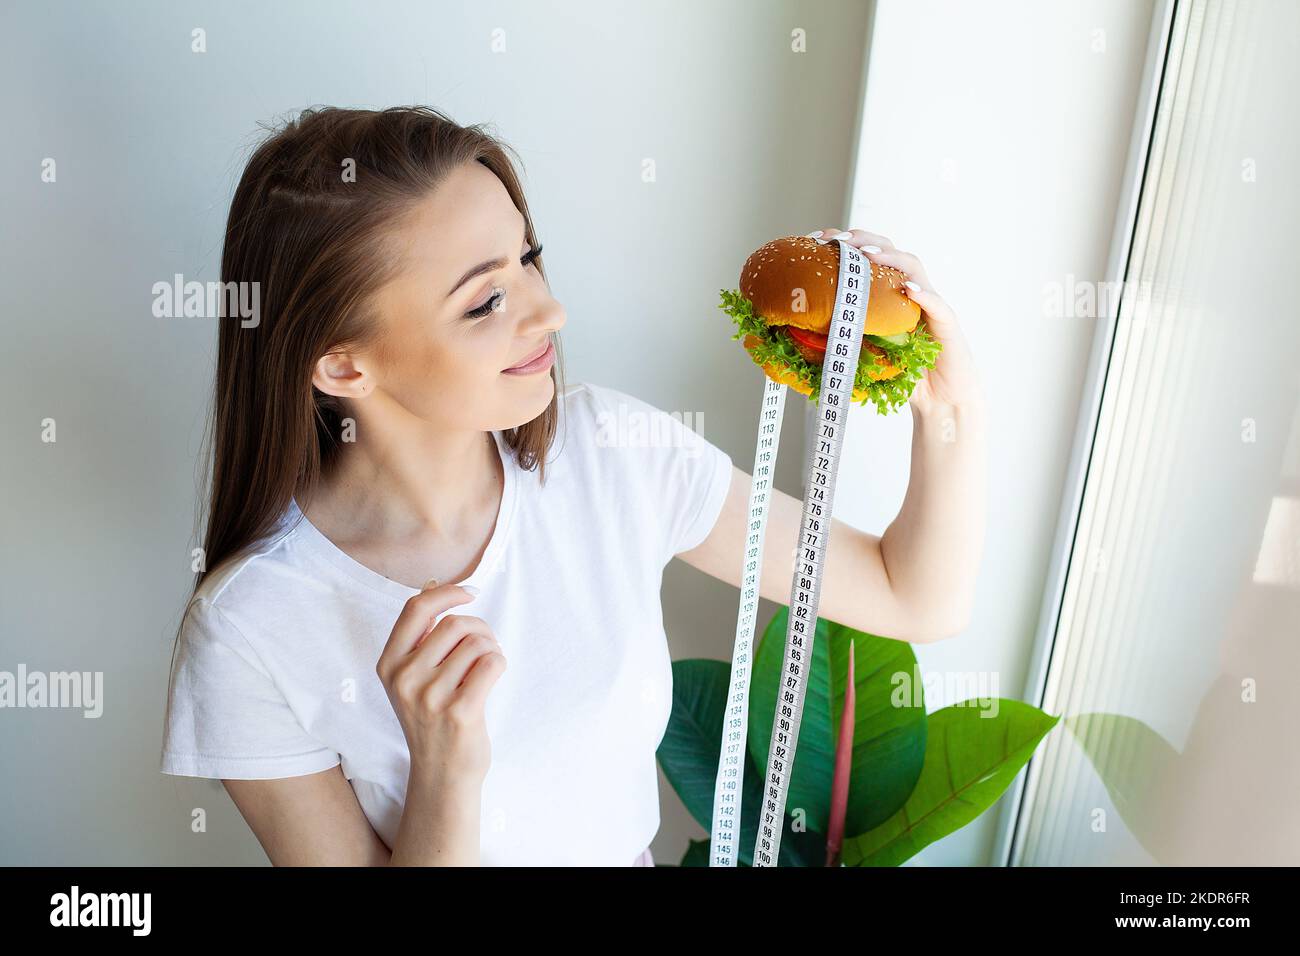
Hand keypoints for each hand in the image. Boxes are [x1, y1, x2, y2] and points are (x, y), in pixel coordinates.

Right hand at [375, 583, 506, 783]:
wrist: (440, 775)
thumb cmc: (432, 718)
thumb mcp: (411, 677)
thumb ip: (421, 637)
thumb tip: (436, 586)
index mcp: (389, 664)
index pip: (416, 608)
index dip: (447, 592)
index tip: (469, 593)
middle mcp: (404, 678)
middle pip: (455, 623)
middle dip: (480, 628)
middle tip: (485, 647)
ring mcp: (430, 696)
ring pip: (477, 643)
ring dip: (492, 649)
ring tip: (486, 668)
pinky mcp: (459, 711)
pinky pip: (492, 663)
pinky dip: (499, 664)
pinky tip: (492, 679)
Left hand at [808, 228, 984, 416]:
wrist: (941, 397)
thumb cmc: (904, 373)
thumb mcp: (867, 352)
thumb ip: (844, 339)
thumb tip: (799, 340)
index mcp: (891, 294)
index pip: (870, 258)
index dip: (846, 245)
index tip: (818, 240)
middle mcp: (912, 291)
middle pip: (890, 251)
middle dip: (863, 240)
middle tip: (838, 241)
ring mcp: (931, 305)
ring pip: (913, 267)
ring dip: (890, 257)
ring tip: (867, 255)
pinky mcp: (947, 325)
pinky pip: (937, 305)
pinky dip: (923, 294)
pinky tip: (908, 288)